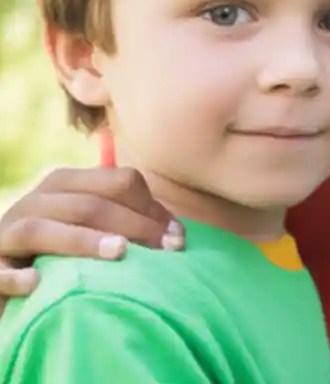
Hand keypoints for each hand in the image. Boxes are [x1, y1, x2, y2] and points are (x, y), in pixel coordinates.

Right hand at [0, 167, 183, 298]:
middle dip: (133, 225)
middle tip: (165, 251)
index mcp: (67, 185)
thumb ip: (129, 222)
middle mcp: (36, 201)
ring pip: (41, 228)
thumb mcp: (93, 226)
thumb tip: (177, 236)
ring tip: (119, 253)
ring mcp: (7, 233)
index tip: (178, 240)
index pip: (118, 182)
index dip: (152, 208)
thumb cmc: (61, 249)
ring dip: (81, 240)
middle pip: (89, 204)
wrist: (4, 268)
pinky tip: (36, 283)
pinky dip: (14, 277)